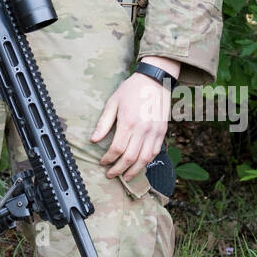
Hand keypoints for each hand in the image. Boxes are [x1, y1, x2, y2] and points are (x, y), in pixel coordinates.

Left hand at [91, 55, 178, 180]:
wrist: (155, 80)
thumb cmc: (131, 90)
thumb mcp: (113, 102)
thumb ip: (103, 123)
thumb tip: (94, 140)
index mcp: (128, 122)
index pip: (117, 149)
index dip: (108, 159)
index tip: (102, 162)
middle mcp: (143, 129)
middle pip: (130, 158)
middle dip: (119, 170)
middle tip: (111, 174)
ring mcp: (154, 132)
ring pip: (144, 159)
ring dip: (134, 171)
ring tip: (125, 177)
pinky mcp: (162, 132)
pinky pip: (155, 152)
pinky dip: (146, 162)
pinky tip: (139, 166)